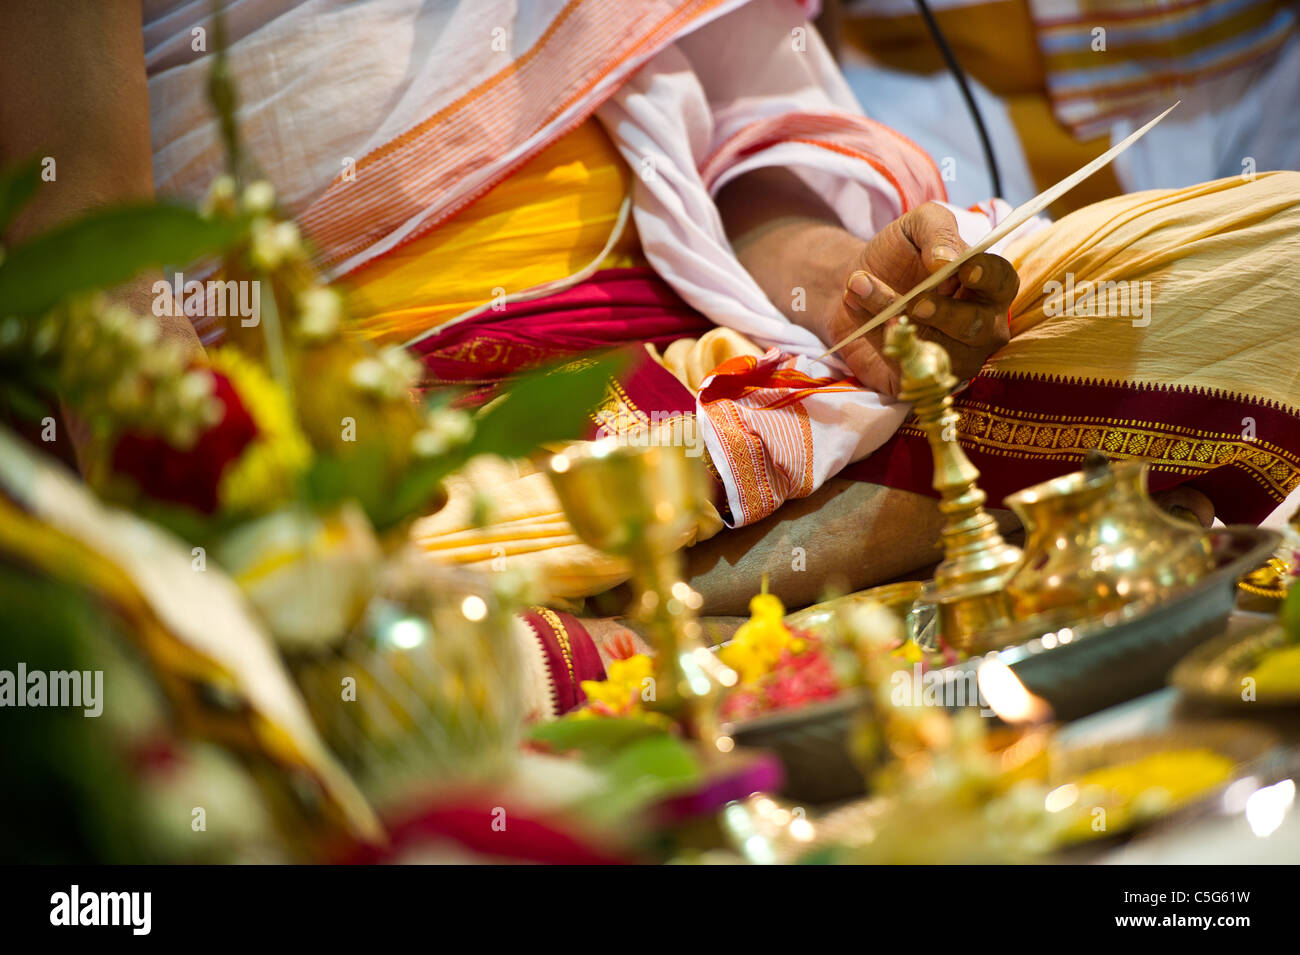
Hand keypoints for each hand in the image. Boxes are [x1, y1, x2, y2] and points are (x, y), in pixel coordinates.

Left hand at [825, 202, 1017, 394]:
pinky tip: (865, 321)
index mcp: (987, 285)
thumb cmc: (897, 255)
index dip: (987, 277)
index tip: (963, 270)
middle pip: (977, 326)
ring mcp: (954, 357)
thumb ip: (937, 231)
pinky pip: (908, 367)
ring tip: (858, 291)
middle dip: (943, 312)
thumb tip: (948, 260)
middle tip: (915, 301)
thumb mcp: (916, 227)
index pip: (1002, 282)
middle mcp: (980, 325)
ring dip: (895, 319)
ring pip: (937, 348)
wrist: (853, 286)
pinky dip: (884, 342)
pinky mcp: (921, 377)